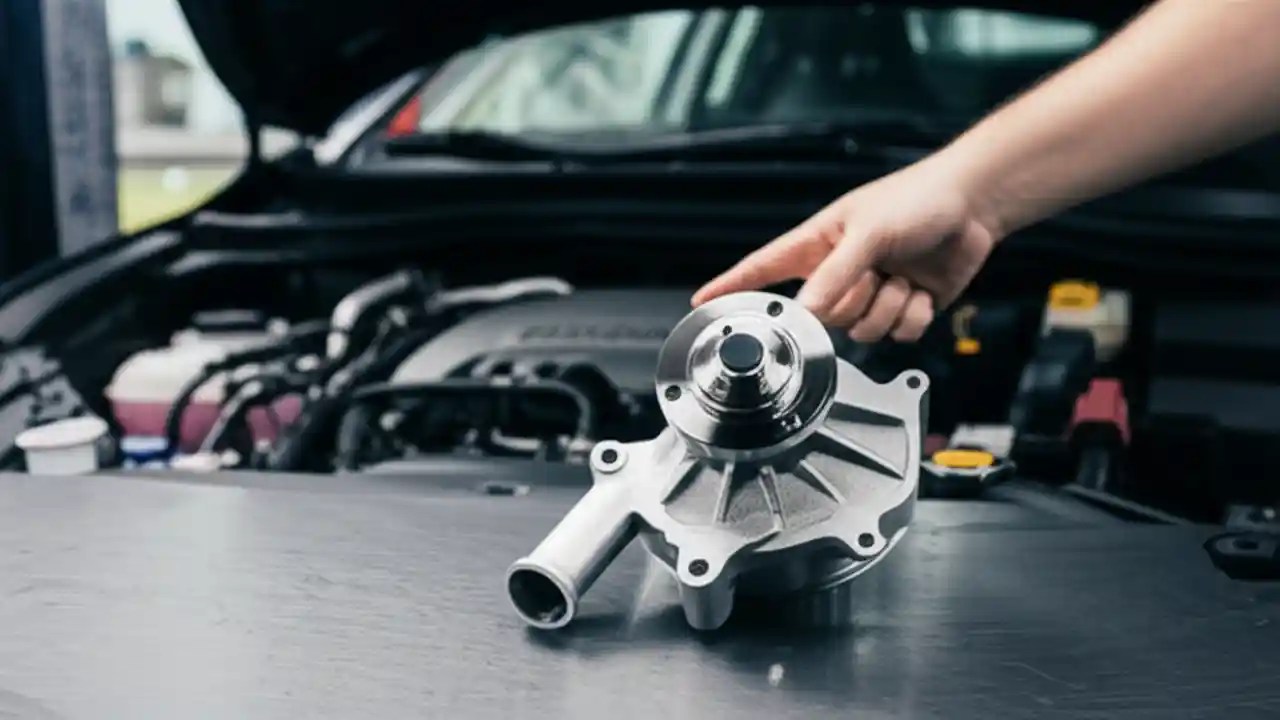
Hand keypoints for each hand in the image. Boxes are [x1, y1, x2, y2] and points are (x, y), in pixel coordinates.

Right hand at [692, 159, 1000, 342]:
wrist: (973, 206)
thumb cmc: (918, 199)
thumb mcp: (869, 234)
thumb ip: (835, 275)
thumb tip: (807, 312)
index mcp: (818, 245)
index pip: (763, 269)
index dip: (732, 286)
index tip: (703, 304)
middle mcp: (839, 273)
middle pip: (822, 317)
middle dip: (853, 301)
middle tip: (875, 272)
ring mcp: (871, 293)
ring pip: (862, 331)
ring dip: (889, 307)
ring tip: (903, 276)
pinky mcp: (901, 308)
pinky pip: (897, 336)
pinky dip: (914, 315)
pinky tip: (922, 288)